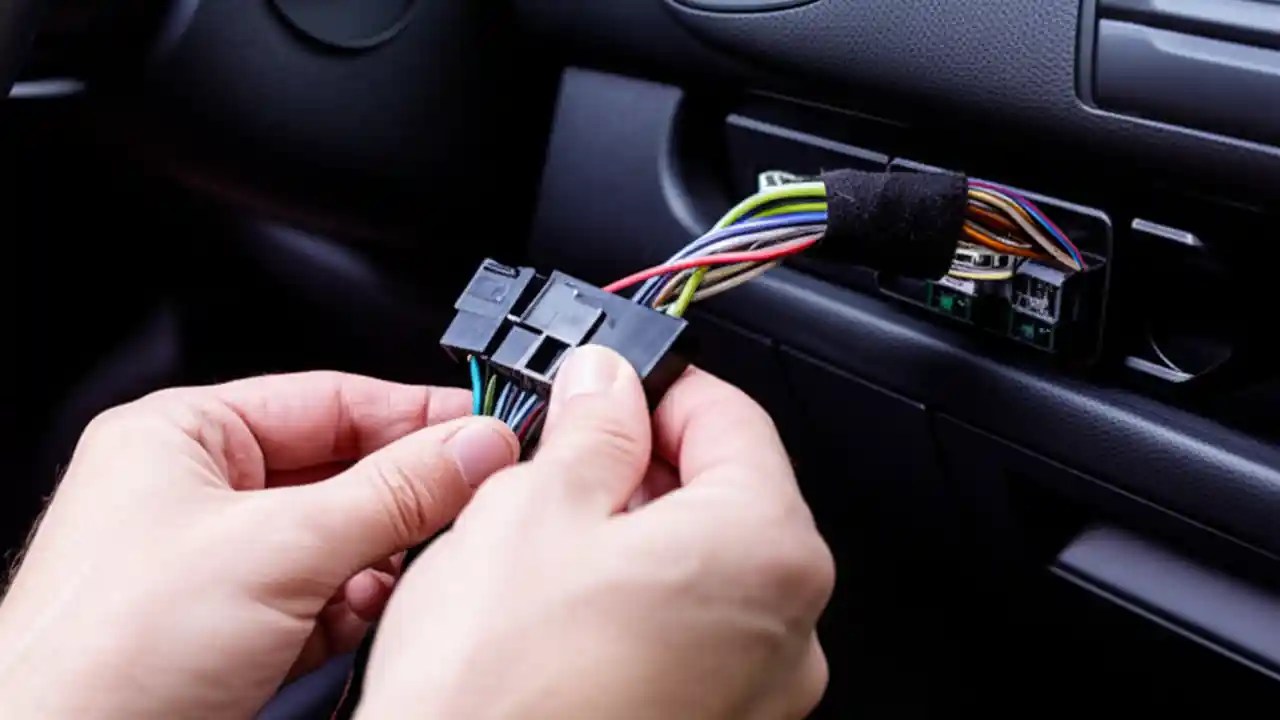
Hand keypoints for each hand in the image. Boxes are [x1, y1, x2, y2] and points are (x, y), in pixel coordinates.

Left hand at [0, 372, 518, 718]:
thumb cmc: (106, 655)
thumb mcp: (279, 547)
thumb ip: (392, 492)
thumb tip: (473, 447)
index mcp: (182, 438)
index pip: (330, 400)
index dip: (415, 413)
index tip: (487, 426)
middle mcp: (197, 495)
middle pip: (340, 471)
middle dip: (407, 491)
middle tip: (480, 493)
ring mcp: (216, 568)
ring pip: (338, 539)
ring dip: (385, 555)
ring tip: (432, 560)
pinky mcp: (234, 633)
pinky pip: (323, 600)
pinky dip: (358, 607)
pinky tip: (379, 613)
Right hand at [360, 347, 835, 718]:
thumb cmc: (500, 693)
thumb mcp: (533, 511)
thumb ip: (590, 427)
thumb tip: (606, 384)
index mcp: (763, 551)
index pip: (734, 420)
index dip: (661, 388)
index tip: (611, 386)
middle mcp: (788, 629)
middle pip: (728, 497)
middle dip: (646, 466)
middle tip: (567, 460)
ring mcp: (759, 693)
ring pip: (706, 570)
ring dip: (640, 537)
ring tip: (552, 546)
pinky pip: (694, 636)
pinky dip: (643, 605)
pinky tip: (569, 613)